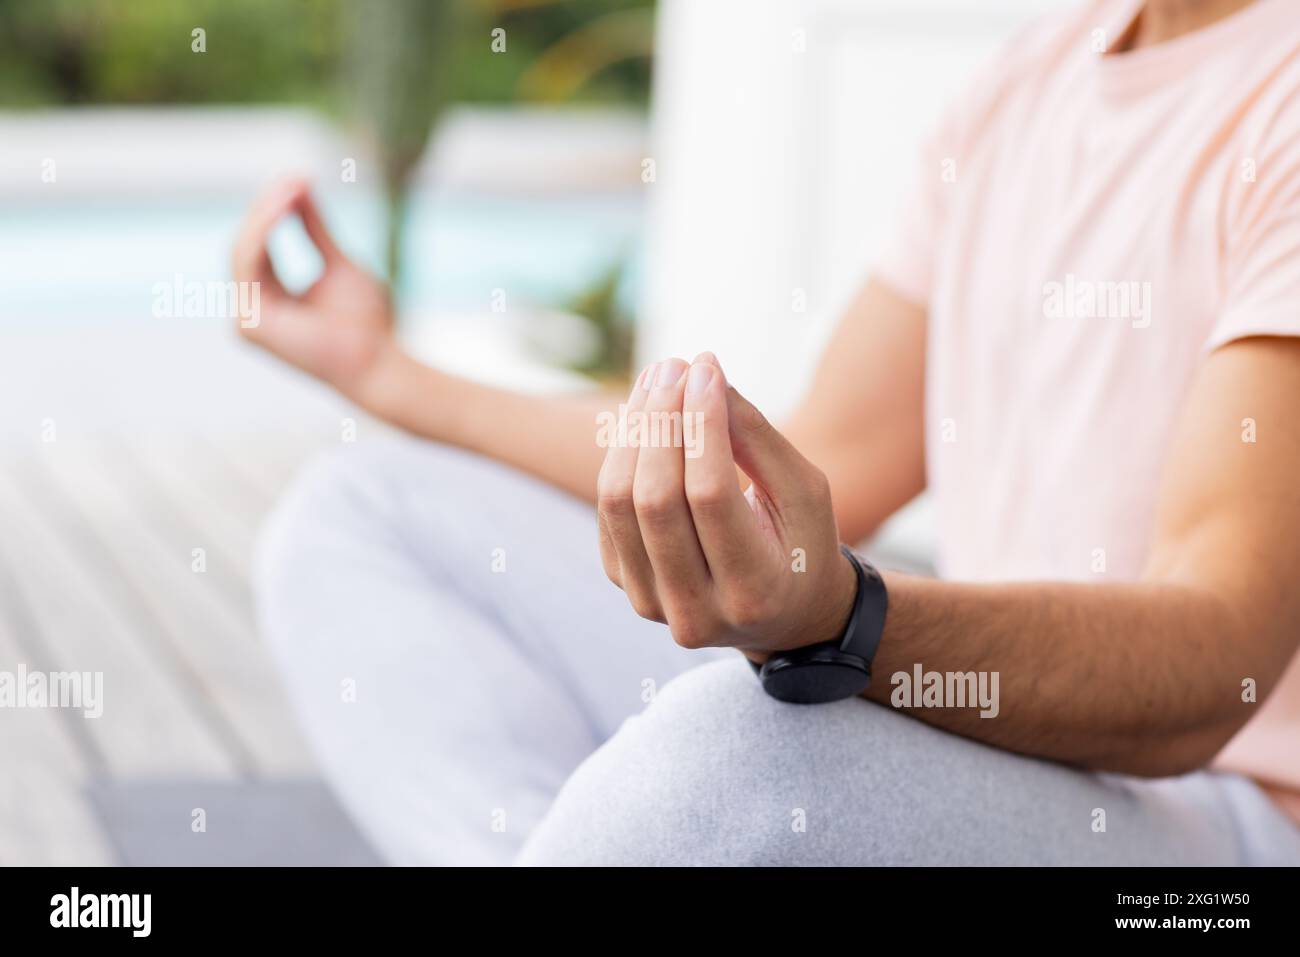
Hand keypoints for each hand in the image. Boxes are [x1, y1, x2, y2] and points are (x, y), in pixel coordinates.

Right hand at [231, 177, 395, 398]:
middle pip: (248, 243)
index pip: (261, 242)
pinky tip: (283, 208)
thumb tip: (300, 187)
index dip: (276, 209)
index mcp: (272, 295)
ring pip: (243, 250)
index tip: (301, 179)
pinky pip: (247, 266)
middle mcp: (253, 306)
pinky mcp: (248, 325)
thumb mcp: (338, 263)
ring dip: (265, 214)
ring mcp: (246, 318)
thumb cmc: (367, 322)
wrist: (379, 362)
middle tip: (297, 178)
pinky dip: (262, 233)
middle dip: (269, 207)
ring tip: (293, 187)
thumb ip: (315, 229)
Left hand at [596, 353, 856, 655]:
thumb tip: (704, 377)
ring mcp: (651, 603)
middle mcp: (695, 611)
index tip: (707, 367)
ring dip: (633, 431)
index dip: (702, 424)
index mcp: (753, 592)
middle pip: (655, 499)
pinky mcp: (626, 584)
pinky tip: (645, 418)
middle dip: (661, 420)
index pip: (710, 494)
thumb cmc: (802, 542)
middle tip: (675, 366)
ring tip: (657, 380)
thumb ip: (759, 439)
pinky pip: (609, 509)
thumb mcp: (804, 494)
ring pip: (619, 502)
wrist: (783, 613)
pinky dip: (622, 454)